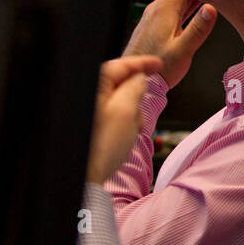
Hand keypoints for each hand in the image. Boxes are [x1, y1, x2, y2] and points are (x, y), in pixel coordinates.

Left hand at [86, 56, 162, 183]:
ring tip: (129, 134)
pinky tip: (122, 141)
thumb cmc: (100, 148)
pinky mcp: (90, 129)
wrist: (86, 181)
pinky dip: (122, 127)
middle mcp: (88, 98)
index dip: (143, 63)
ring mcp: (89, 115)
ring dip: (130, 117)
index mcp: (94, 87)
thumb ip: (135, 87)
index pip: (120, 66)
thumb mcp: (126, 111)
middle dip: (136, 99)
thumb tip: (140, 79)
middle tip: (140, 115)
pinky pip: (113, 119)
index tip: (158, 64)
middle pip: (120, 86)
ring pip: (118, 104)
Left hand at [122, 0, 218, 87]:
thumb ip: (198, 29)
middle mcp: (157, 10)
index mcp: (164, 11)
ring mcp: (154, 18)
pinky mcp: (154, 26)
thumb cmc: (158, 68)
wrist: (137, 81)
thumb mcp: (183, 50)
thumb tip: (211, 8)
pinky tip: (193, 3)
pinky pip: (172, 5)